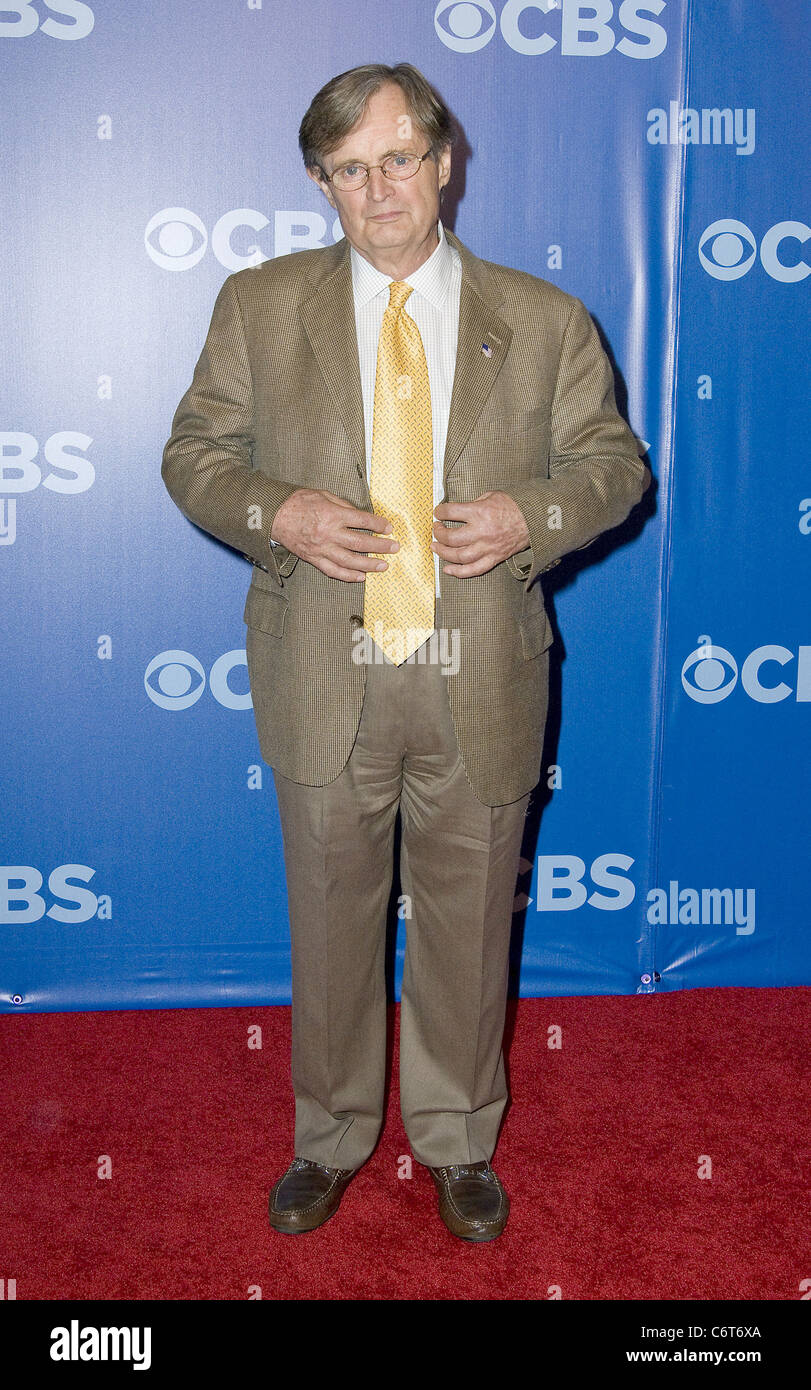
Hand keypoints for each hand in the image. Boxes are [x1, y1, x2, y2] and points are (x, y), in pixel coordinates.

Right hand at [270, 488, 398, 581]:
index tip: (389, 528)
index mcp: (333, 515)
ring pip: (350, 561)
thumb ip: (343, 505)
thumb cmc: (298, 502)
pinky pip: (333, 571)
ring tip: (383, 565)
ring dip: (369, 565)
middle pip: (361, 543)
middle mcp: (329, 533)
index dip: (378, 525)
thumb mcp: (323, 494)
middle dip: (380, 546)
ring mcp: (322, 549)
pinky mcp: (314, 559)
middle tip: (394, 548)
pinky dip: (348, 575)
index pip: (362, 521)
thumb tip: (360, 515)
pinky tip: (360, 577)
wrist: (273, 516)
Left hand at [432, 492, 529, 576]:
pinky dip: (458, 572)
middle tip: (436, 529)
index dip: (440, 512)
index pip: (451, 512)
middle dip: (439, 534)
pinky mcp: (494, 558)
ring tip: (436, 547)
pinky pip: (474, 570)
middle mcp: (482, 532)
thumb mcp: (491, 495)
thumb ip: (473, 503)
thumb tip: (457, 511)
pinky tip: (447, 569)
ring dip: (443, 553)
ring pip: (459, 556)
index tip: (438, 512)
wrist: (536, 519)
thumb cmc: (514, 505)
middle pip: (451, 538)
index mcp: (480, 512)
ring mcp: (488, 548)